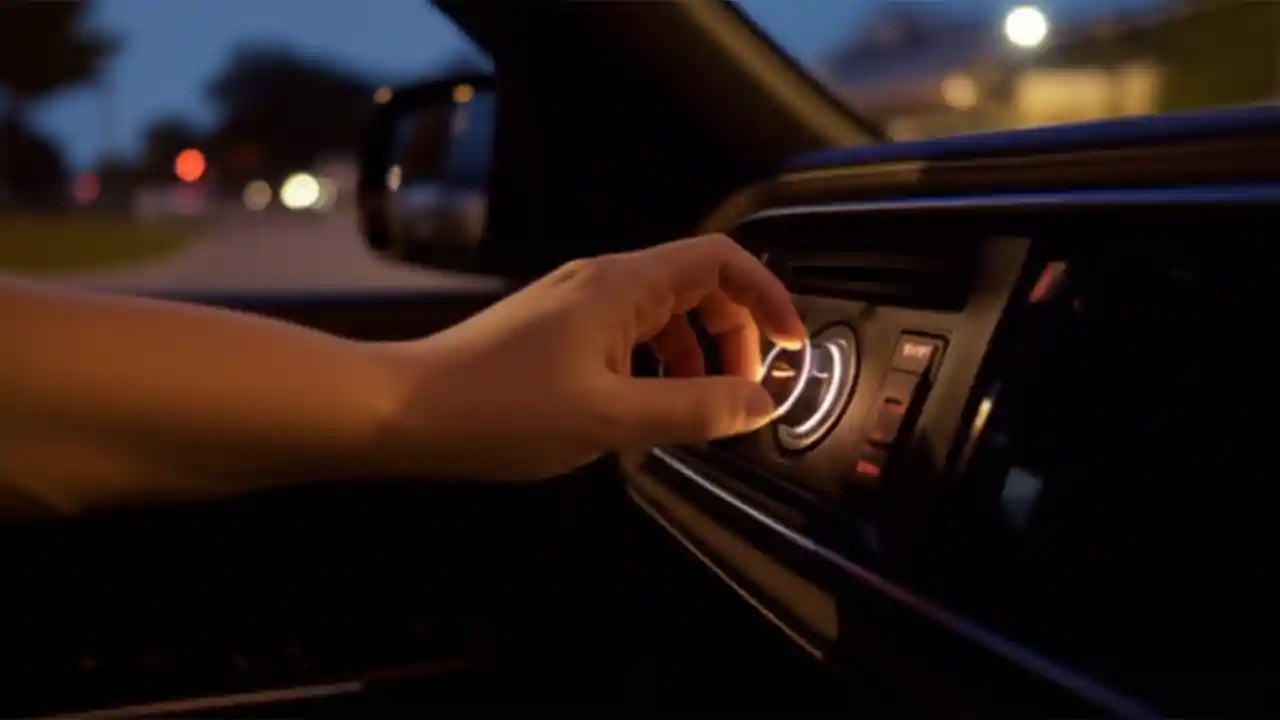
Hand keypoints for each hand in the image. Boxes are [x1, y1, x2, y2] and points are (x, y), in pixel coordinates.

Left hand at [371, 234, 805, 479]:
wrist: (404, 409)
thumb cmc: (496, 410)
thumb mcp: (612, 420)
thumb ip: (695, 409)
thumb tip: (757, 404)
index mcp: (623, 286)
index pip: (722, 260)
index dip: (768, 297)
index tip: (791, 345)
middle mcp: (603, 280)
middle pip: (700, 285)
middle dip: (736, 335)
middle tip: (744, 392)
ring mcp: (577, 301)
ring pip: (666, 311)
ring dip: (698, 354)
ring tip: (702, 407)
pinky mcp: (559, 327)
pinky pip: (632, 330)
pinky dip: (660, 362)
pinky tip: (650, 405)